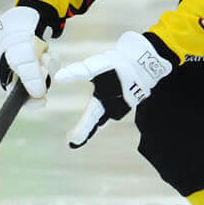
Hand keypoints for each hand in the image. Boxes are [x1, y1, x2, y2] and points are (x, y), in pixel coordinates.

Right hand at [0, 3, 56, 97]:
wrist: (32, 12)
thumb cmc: (21, 34)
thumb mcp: (24, 56)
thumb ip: (29, 76)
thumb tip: (38, 95)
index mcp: (7, 73)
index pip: (15, 97)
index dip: (28, 103)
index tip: (43, 101)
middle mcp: (17, 71)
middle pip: (33, 87)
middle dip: (42, 77)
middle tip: (43, 63)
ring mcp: (29, 65)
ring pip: (44, 77)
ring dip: (48, 67)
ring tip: (45, 54)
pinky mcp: (40, 57)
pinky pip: (51, 67)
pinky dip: (52, 61)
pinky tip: (49, 51)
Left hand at [51, 31, 175, 147]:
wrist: (144, 62)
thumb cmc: (120, 65)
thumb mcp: (96, 66)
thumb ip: (78, 72)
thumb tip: (58, 77)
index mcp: (104, 103)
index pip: (89, 121)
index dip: (81, 132)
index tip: (71, 142)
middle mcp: (113, 109)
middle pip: (97, 124)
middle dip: (86, 131)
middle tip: (74, 140)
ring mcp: (121, 107)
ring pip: (105, 120)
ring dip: (95, 125)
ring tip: (84, 131)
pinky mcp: (126, 101)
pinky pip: (111, 113)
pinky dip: (103, 116)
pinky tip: (101, 116)